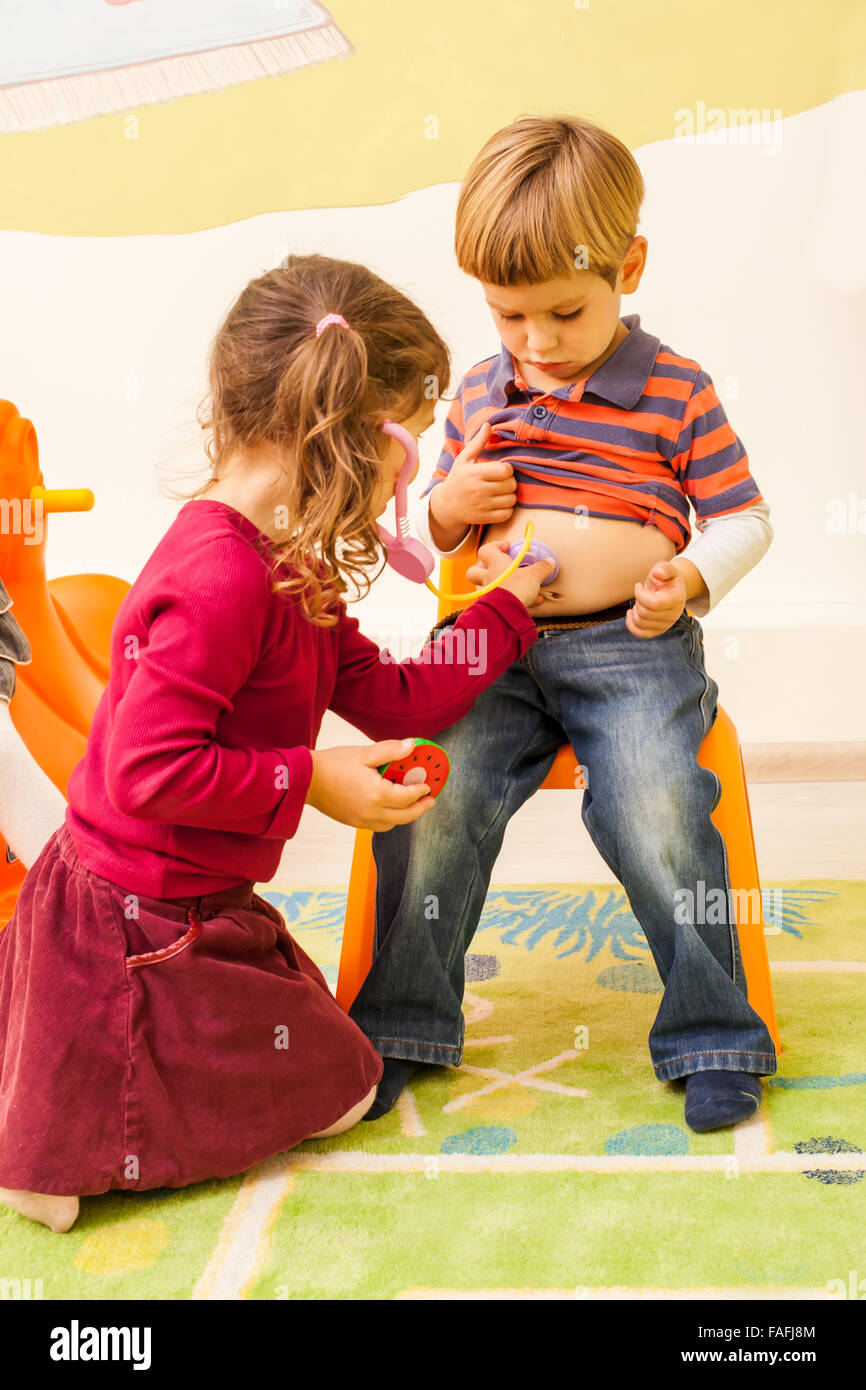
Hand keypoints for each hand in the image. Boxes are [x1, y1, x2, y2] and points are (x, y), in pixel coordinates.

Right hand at [305, 738, 434, 830]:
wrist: (305, 779)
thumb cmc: (332, 764)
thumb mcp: (364, 753)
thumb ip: (391, 751)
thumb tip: (412, 745)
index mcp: (377, 794)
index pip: (408, 797)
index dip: (420, 791)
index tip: (427, 785)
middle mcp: (372, 812)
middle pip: (404, 816)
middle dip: (420, 808)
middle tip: (429, 800)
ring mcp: (361, 820)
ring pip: (391, 824)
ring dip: (405, 816)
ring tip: (411, 805)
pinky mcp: (352, 822)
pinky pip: (377, 826)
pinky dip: (389, 819)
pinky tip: (389, 808)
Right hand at [432, 421, 516, 529]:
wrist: (446, 505)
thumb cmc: (458, 478)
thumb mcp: (464, 459)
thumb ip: (478, 443)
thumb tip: (489, 425)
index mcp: (475, 473)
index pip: (506, 470)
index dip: (506, 469)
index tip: (500, 470)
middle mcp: (479, 490)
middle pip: (511, 485)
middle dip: (509, 482)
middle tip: (500, 481)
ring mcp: (482, 506)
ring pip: (511, 500)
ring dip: (509, 496)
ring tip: (500, 492)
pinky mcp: (485, 518)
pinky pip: (507, 514)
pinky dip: (507, 509)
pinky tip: (499, 503)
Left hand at [466, 540, 555, 608]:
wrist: (507, 612)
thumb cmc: (516, 588)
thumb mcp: (533, 574)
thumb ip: (542, 567)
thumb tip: (550, 562)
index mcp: (495, 563)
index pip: (486, 549)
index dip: (496, 546)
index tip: (507, 547)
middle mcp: (488, 577)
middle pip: (474, 570)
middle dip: (483, 567)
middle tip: (498, 566)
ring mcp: (488, 593)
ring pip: (487, 587)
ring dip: (499, 585)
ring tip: (515, 585)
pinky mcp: (494, 606)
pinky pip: (501, 602)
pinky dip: (514, 600)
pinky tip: (532, 601)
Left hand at [626, 560, 687, 637]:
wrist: (672, 590)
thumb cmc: (667, 578)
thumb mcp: (667, 568)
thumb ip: (663, 568)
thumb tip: (657, 572)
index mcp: (676, 599)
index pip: (654, 604)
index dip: (640, 594)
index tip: (638, 585)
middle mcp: (673, 615)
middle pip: (644, 613)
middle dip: (638, 601)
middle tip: (641, 593)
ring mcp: (666, 625)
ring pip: (640, 622)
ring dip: (635, 610)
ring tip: (640, 601)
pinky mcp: (658, 631)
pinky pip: (640, 633)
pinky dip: (631, 624)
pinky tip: (631, 612)